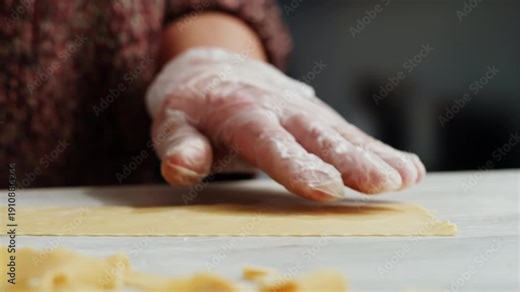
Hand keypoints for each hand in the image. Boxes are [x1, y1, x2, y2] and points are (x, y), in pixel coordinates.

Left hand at [146, 48, 424, 200]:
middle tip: (382, 183)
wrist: (217, 73)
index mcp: (241, 115)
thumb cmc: (196, 109)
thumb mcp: (175, 125)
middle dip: (351, 160)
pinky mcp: (319, 119)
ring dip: (375, 156)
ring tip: (405, 177)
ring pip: (343, 134)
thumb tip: (181, 167)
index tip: (325, 189)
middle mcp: (280, 111)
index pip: (270, 142)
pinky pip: (351, 134)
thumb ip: (181, 147)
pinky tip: (407, 168)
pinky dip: (378, 150)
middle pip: (318, 137)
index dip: (297, 166)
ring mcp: (304, 114)